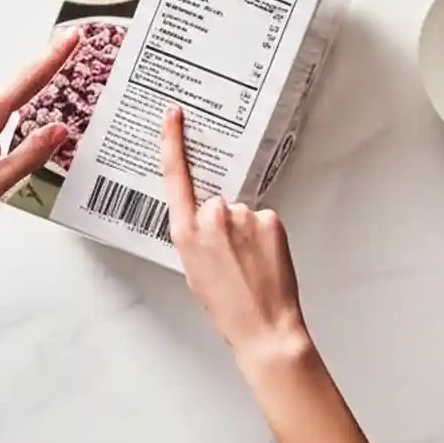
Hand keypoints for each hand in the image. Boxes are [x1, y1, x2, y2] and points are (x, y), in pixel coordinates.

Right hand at [159, 105, 309, 368]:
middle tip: (234, 260)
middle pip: (218, 204)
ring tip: (250, 266)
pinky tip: (265, 261)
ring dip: (248, 233)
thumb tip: (207, 223)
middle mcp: (212, 217)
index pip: (175, 176)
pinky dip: (266, 237)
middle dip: (226, 226)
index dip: (174, 142)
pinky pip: (265, 220)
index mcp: (186, 233)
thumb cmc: (227, 306)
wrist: (263, 327)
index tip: (175, 116)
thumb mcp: (194, 271)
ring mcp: (243, 216)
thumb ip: (196, 238)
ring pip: (245, 214)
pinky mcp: (270, 218)